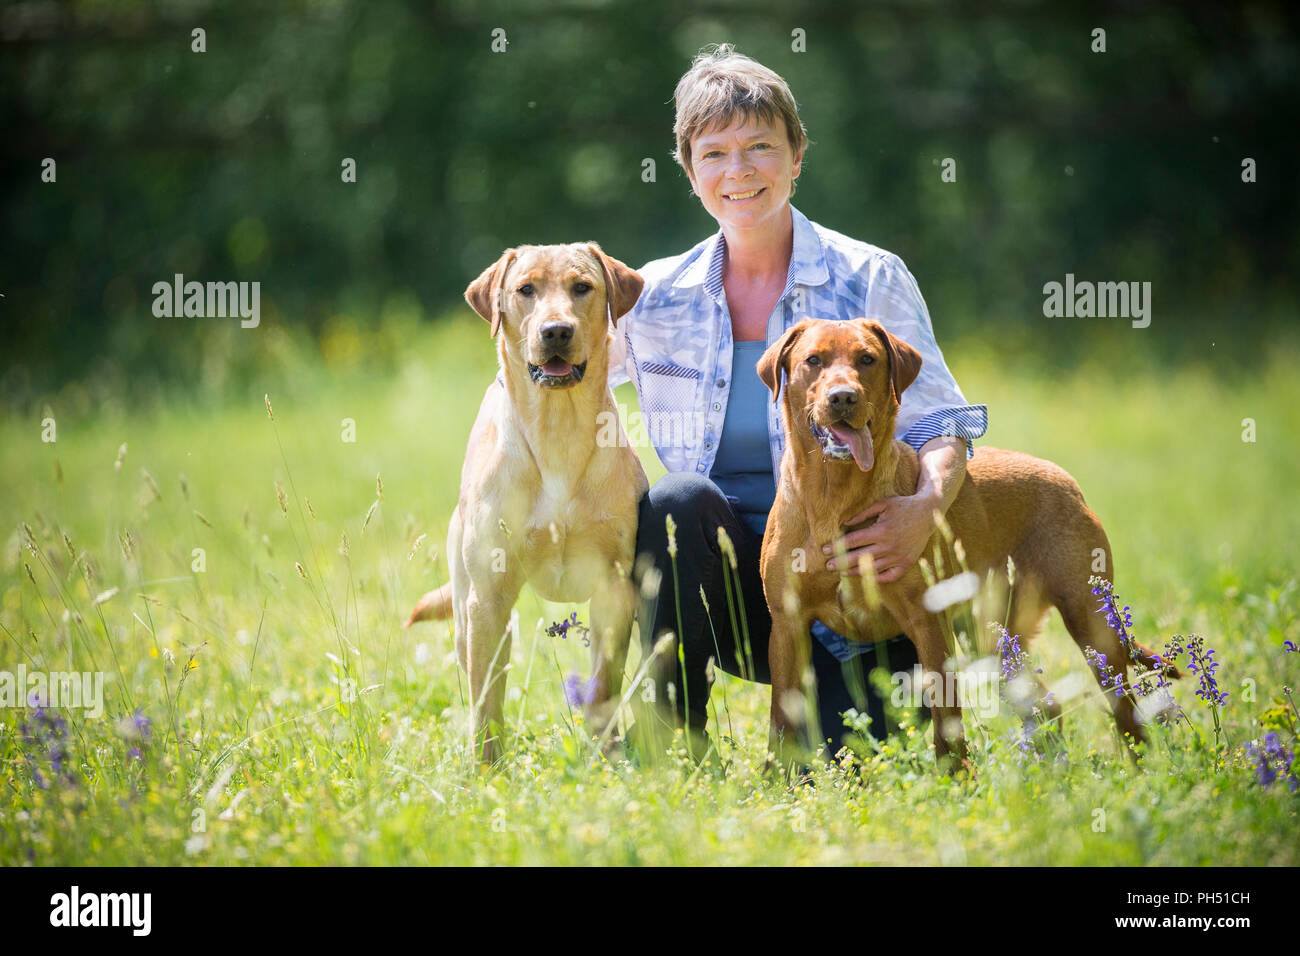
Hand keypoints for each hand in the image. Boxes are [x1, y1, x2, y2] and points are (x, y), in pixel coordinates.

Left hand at [821, 493, 940, 583]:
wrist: (928, 513)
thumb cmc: (902, 506)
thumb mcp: (882, 504)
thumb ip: (862, 514)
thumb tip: (844, 524)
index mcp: (881, 531)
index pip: (853, 541)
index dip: (837, 546)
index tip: (824, 550)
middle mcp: (889, 546)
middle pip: (858, 558)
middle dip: (840, 562)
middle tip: (827, 566)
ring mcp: (898, 557)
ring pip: (871, 569)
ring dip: (854, 572)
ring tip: (841, 572)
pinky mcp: (906, 563)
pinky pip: (889, 576)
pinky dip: (876, 578)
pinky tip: (865, 576)